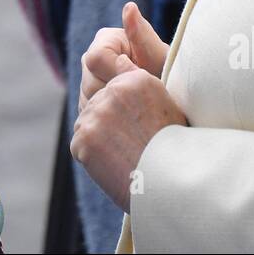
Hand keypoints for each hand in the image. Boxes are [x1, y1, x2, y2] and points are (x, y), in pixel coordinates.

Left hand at [71, 62, 185, 213]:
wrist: (173, 183)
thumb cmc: (174, 151)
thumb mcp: (167, 108)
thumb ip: (138, 92)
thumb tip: (111, 71)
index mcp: (138, 80)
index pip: (113, 90)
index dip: (121, 113)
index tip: (135, 130)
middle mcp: (115, 90)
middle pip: (96, 105)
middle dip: (106, 126)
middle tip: (130, 147)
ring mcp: (97, 113)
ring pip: (85, 125)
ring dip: (97, 142)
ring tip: (124, 158)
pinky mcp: (84, 136)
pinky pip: (79, 146)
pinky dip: (91, 160)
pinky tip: (114, 167)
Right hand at [78, 1, 169, 111]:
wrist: (168, 93)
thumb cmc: (165, 69)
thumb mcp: (157, 54)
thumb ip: (141, 33)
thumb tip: (130, 7)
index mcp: (104, 40)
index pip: (96, 60)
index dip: (117, 72)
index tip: (140, 77)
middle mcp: (89, 59)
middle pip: (89, 83)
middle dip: (117, 93)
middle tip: (141, 96)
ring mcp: (85, 82)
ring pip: (89, 102)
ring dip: (114, 107)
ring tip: (137, 106)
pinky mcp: (88, 104)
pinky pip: (91, 117)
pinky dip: (109, 120)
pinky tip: (127, 116)